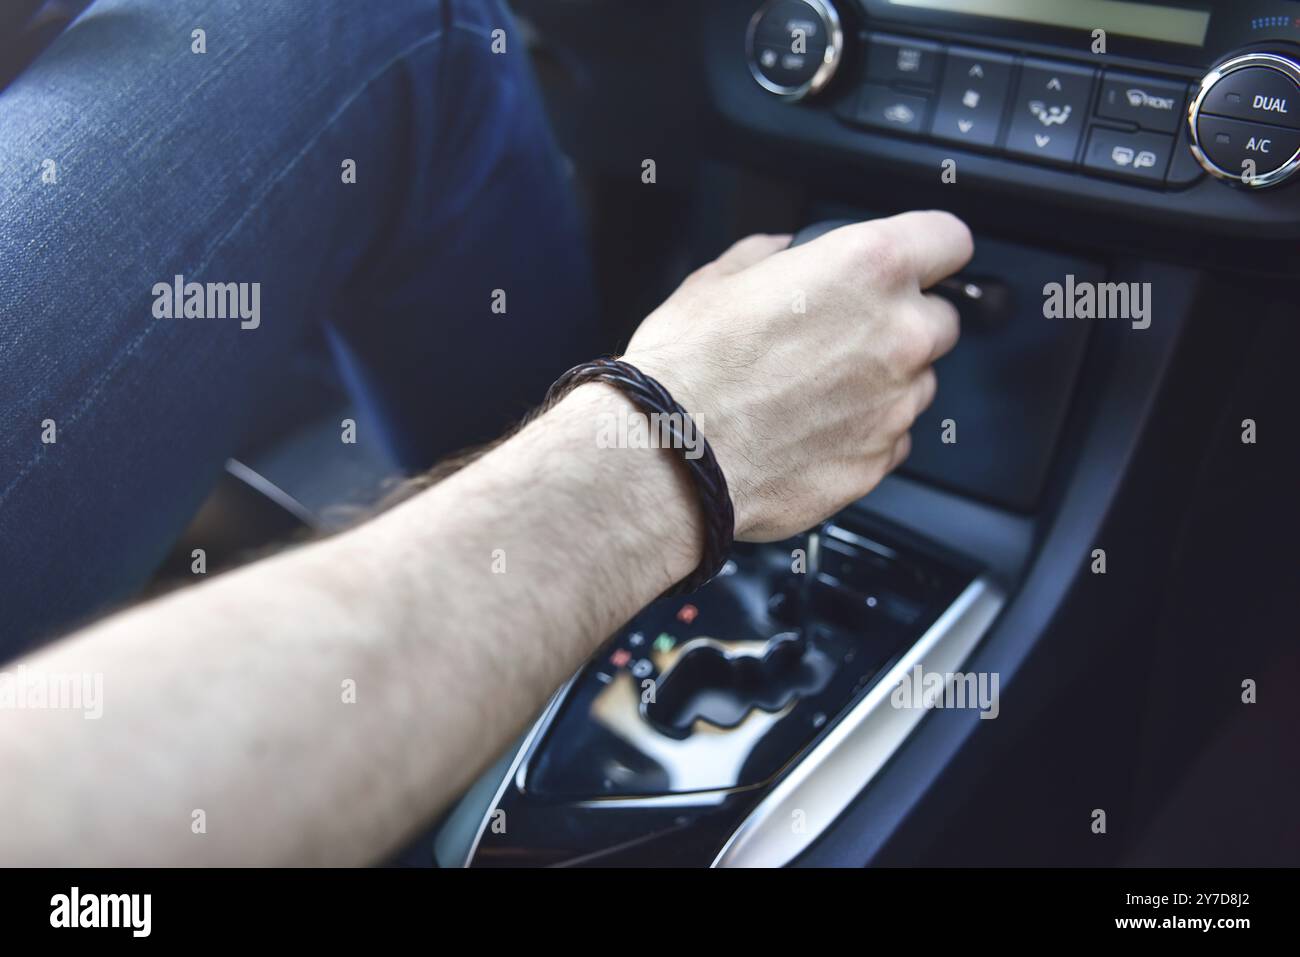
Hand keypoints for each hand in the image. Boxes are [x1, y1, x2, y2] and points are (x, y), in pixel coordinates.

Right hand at [623, 211, 972, 540]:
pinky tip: (811, 430)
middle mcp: (897, 335)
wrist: (669, 454)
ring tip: (815, 392)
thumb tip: (784, 253)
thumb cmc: (688, 367)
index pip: (950, 240)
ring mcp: (894, 405)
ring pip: (917, 384)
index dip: (931, 249)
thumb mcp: (718, 279)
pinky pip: (891, 439)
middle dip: (902, 323)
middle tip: (845, 336)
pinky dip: (863, 433)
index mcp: (867, 269)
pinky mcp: (877, 461)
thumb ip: (771, 255)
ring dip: (883, 383)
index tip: (919, 263)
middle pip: (941, 320)